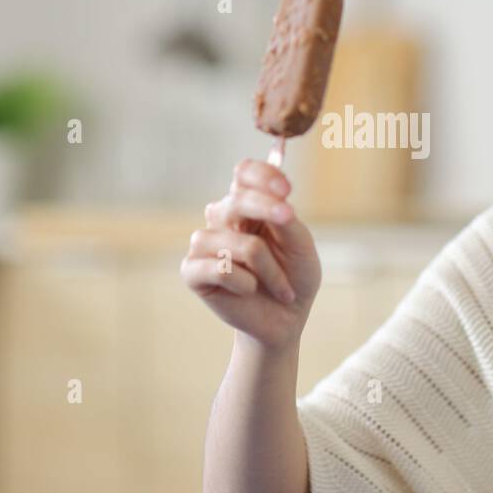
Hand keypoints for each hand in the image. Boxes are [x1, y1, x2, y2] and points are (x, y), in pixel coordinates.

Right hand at [180, 157, 321, 349]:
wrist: (286, 319)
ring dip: (268, 268)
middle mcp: (221, 219)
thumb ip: (286, 220)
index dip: (262, 176)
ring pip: (238, 244)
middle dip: (268, 209)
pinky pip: (221, 269)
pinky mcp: (192, 271)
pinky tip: (250, 291)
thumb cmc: (294, 277)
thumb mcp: (300, 245)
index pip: (243, 173)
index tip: (287, 190)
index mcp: (248, 206)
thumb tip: (274, 203)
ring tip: (281, 286)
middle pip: (236, 199)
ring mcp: (204, 244)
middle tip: (290, 222)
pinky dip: (245, 283)